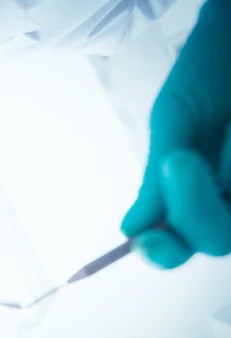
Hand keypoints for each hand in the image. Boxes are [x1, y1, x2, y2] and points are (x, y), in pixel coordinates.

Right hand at [121, 0, 230, 268]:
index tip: (147, 240)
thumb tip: (131, 228)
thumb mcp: (173, 121)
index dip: (159, 252)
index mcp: (183, 191)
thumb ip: (156, 179)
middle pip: (213, 239)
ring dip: (220, 179)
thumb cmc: (207, 71)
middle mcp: (220, 196)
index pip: (171, 241)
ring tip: (214, 132)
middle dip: (195, 210)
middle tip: (178, 158)